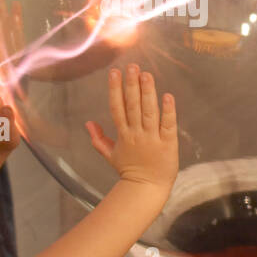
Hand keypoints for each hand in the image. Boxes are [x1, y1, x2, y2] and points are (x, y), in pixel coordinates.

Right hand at [85, 64, 177, 189]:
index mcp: (123, 135)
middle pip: (133, 106)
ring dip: (148, 92)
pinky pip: (168, 124)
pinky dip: (168, 110)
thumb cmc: (130, 171)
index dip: (115, 89)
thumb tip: (87, 123)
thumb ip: (98, 139)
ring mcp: (152, 138)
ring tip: (146, 74)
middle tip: (132, 66)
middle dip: (131, 85)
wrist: (147, 189)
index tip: (114, 72)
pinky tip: (167, 95)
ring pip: (149, 111)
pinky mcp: (168, 143)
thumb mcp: (110, 155)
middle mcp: (137, 134)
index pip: (117, 108)